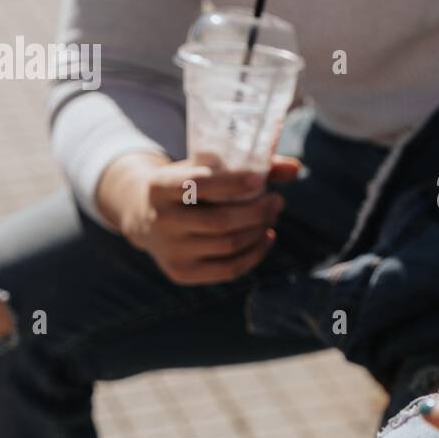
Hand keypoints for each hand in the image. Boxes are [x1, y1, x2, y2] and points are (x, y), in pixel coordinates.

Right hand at [96, 151, 300, 284]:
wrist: (143, 215)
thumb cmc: (186, 185)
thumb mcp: (202, 167)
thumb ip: (248, 164)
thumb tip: (295, 168)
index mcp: (160, 187)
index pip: (199, 186)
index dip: (233, 183)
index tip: (261, 179)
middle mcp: (160, 220)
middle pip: (221, 221)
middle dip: (258, 211)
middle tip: (277, 200)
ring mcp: (169, 251)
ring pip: (228, 245)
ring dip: (259, 230)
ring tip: (272, 215)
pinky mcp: (181, 273)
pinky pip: (228, 269)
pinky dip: (255, 254)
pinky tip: (267, 236)